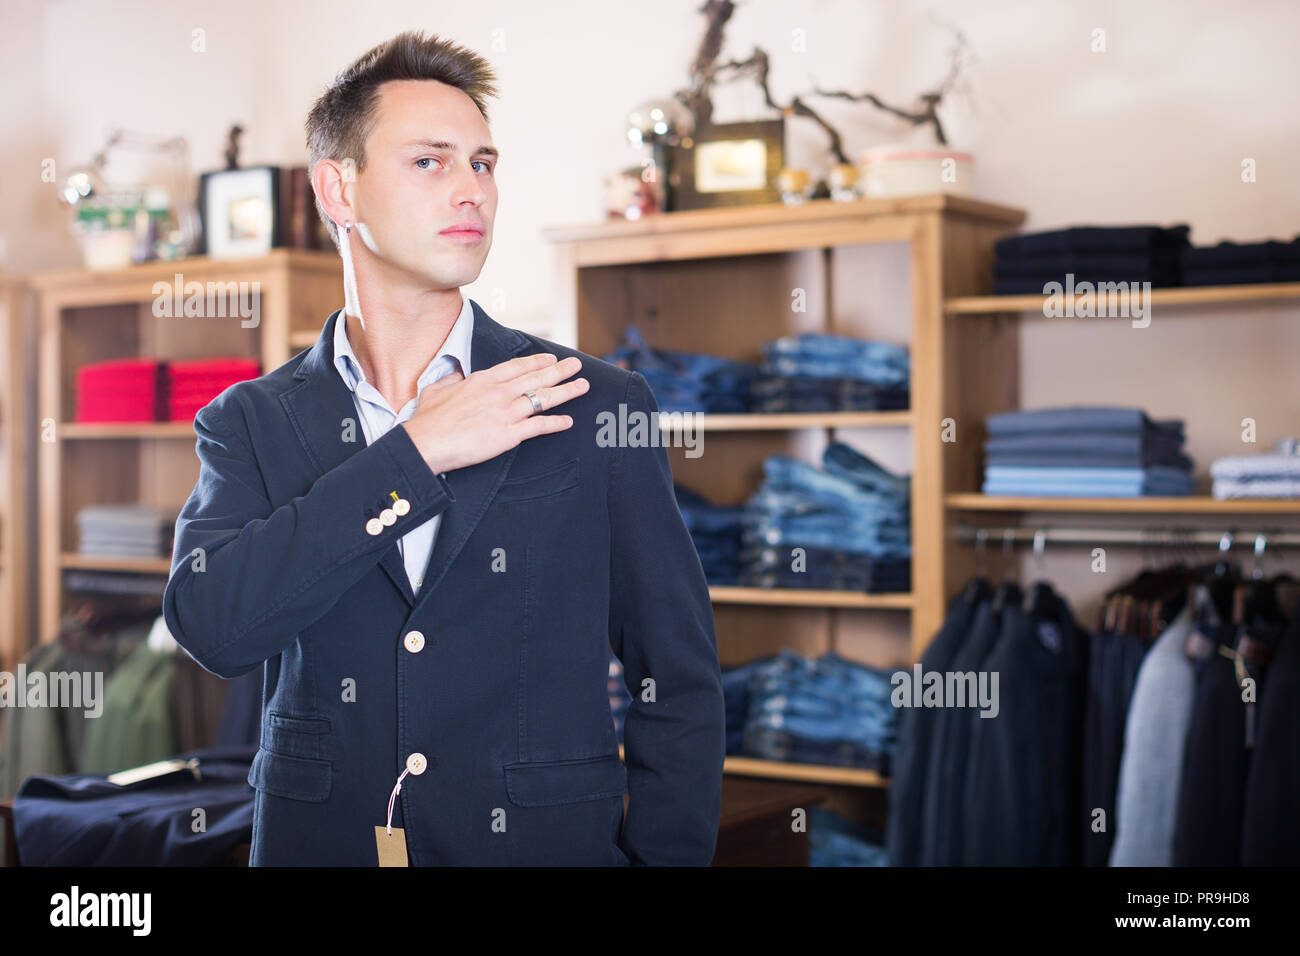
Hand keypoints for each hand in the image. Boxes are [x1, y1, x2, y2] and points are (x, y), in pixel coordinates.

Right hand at [401, 353, 588, 474]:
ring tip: (583, 386)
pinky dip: (555, 423)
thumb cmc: (428, 420)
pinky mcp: (509, 434)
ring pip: (543, 399)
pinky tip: (568, 421)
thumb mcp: (437, 389)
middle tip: (576, 365)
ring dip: (566, 391)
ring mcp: (506, 413)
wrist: (427, 443)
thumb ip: (451, 379)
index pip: (516, 367)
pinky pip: (539, 426)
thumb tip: (456, 374)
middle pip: (536, 378)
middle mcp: (499, 393)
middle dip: (559, 371)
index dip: (537, 362)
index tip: (550, 358)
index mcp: (483, 380)